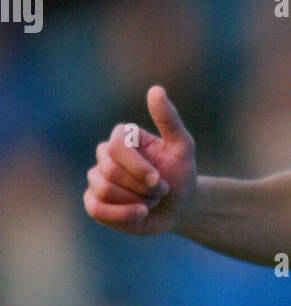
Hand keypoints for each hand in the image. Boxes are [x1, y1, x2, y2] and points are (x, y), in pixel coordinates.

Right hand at [83, 85, 196, 234]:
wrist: (178, 207)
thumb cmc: (180, 174)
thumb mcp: (182, 146)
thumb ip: (169, 119)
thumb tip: (156, 89)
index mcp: (122, 136)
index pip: (117, 148)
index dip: (138, 168)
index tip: (159, 180)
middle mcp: (105, 154)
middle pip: (110, 171)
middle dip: (142, 188)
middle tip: (160, 191)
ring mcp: (96, 178)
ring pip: (103, 191)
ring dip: (136, 201)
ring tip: (150, 200)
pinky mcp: (93, 201)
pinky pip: (96, 209)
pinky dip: (122, 215)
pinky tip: (140, 214)